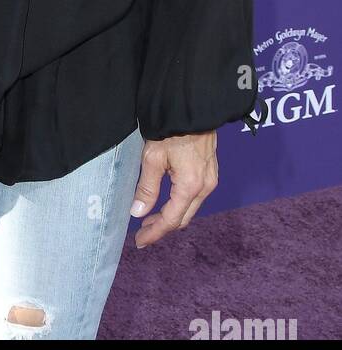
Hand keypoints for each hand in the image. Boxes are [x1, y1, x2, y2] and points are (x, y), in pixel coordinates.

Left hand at [130, 132, 217, 247]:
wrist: (192, 108)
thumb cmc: (171, 130)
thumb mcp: (152, 158)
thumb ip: (147, 188)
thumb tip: (138, 212)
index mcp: (190, 186)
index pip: (171, 220)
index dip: (154, 233)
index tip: (140, 242)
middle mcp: (205, 187)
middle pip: (183, 218)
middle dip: (162, 227)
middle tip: (142, 232)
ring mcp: (210, 180)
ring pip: (190, 208)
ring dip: (171, 216)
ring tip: (150, 218)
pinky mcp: (210, 172)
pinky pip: (195, 197)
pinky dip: (180, 204)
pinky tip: (167, 202)